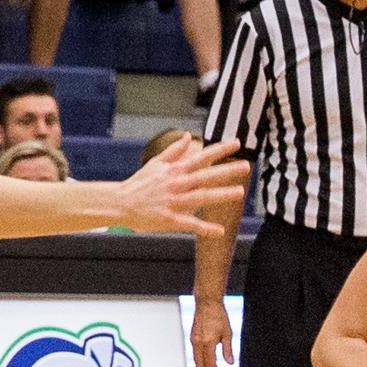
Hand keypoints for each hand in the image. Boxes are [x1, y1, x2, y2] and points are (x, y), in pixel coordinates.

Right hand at [115, 135, 250, 238]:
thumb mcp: (155, 163)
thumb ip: (174, 151)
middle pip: (205, 176)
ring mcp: (174, 202)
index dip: (220, 150)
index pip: (201, 157)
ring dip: (221, 194)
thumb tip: (188, 136)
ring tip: (240, 192)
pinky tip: (220, 231)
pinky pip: (190, 224)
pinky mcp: (170, 219)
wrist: (120, 203)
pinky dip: (205, 228)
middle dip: (226, 170)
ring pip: (201, 197)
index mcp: (174, 170)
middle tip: (246, 165)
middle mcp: (176, 184)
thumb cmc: (139, 183)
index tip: (237, 143)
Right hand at [190, 297, 233, 366]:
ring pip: (196, 360)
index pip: (210, 363)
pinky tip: (205, 364)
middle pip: (199, 365)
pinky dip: (199, 361)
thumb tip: (230, 363)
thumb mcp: (227, 333)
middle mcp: (198, 343)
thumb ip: (228, 349)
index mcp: (208, 342)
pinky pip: (195, 353)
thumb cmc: (219, 316)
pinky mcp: (192, 337)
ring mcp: (193, 340)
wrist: (207, 303)